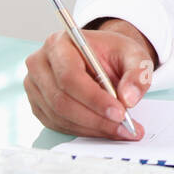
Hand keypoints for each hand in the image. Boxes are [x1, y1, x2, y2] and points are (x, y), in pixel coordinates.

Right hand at [23, 19, 156, 138]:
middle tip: (123, 127)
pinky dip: (84, 130)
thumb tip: (128, 98)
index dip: (94, 98)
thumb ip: (137, 73)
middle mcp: (40, 64)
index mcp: (59, 43)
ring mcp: (36, 86)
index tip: (119, 112)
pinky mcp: (39, 105)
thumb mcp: (134, 55)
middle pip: (61, 99)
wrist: (102, 57)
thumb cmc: (113, 53)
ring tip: (120, 130)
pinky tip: (104, 129)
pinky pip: (58, 124)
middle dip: (96, 118)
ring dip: (92, 127)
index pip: (70, 76)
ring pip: (59, 116)